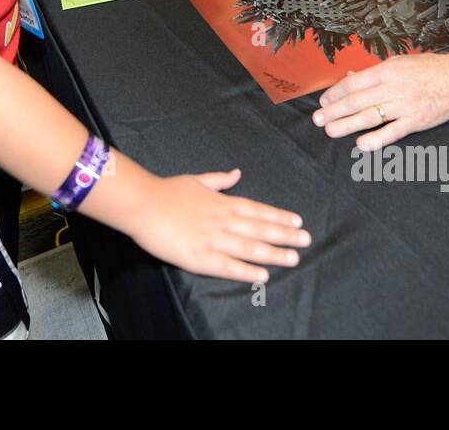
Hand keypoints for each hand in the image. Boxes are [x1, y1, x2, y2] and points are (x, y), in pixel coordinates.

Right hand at [130, 170, 309, 283]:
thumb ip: (219, 179)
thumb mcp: (196, 179)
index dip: (278, 216)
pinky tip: (262, 275)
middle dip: (284, 235)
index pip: (257, 210)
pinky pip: (227, 266)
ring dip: (273, 253)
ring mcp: (212, 239)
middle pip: (259, 229)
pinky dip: (246, 270)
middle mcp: (222, 220)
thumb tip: (237, 172)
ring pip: (249, 247)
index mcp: (221, 202)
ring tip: (293, 258)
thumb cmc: (167, 191)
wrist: (142, 203)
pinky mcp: (199, 256)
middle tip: (306, 240)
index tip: (297, 221)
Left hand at [313, 52, 448, 150]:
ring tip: (331, 131)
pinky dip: (377, 139)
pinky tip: (361, 144)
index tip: (323, 101)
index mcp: (386, 71)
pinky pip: (393, 132)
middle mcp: (393, 87)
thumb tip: (349, 77)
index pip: (354, 83)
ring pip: (370, 116)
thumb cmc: (426, 69)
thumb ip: (373, 73)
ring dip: (347, 124)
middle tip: (318, 119)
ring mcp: (405, 105)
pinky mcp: (416, 121)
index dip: (335, 93)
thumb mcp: (398, 63)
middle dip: (334, 110)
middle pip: (357, 101)